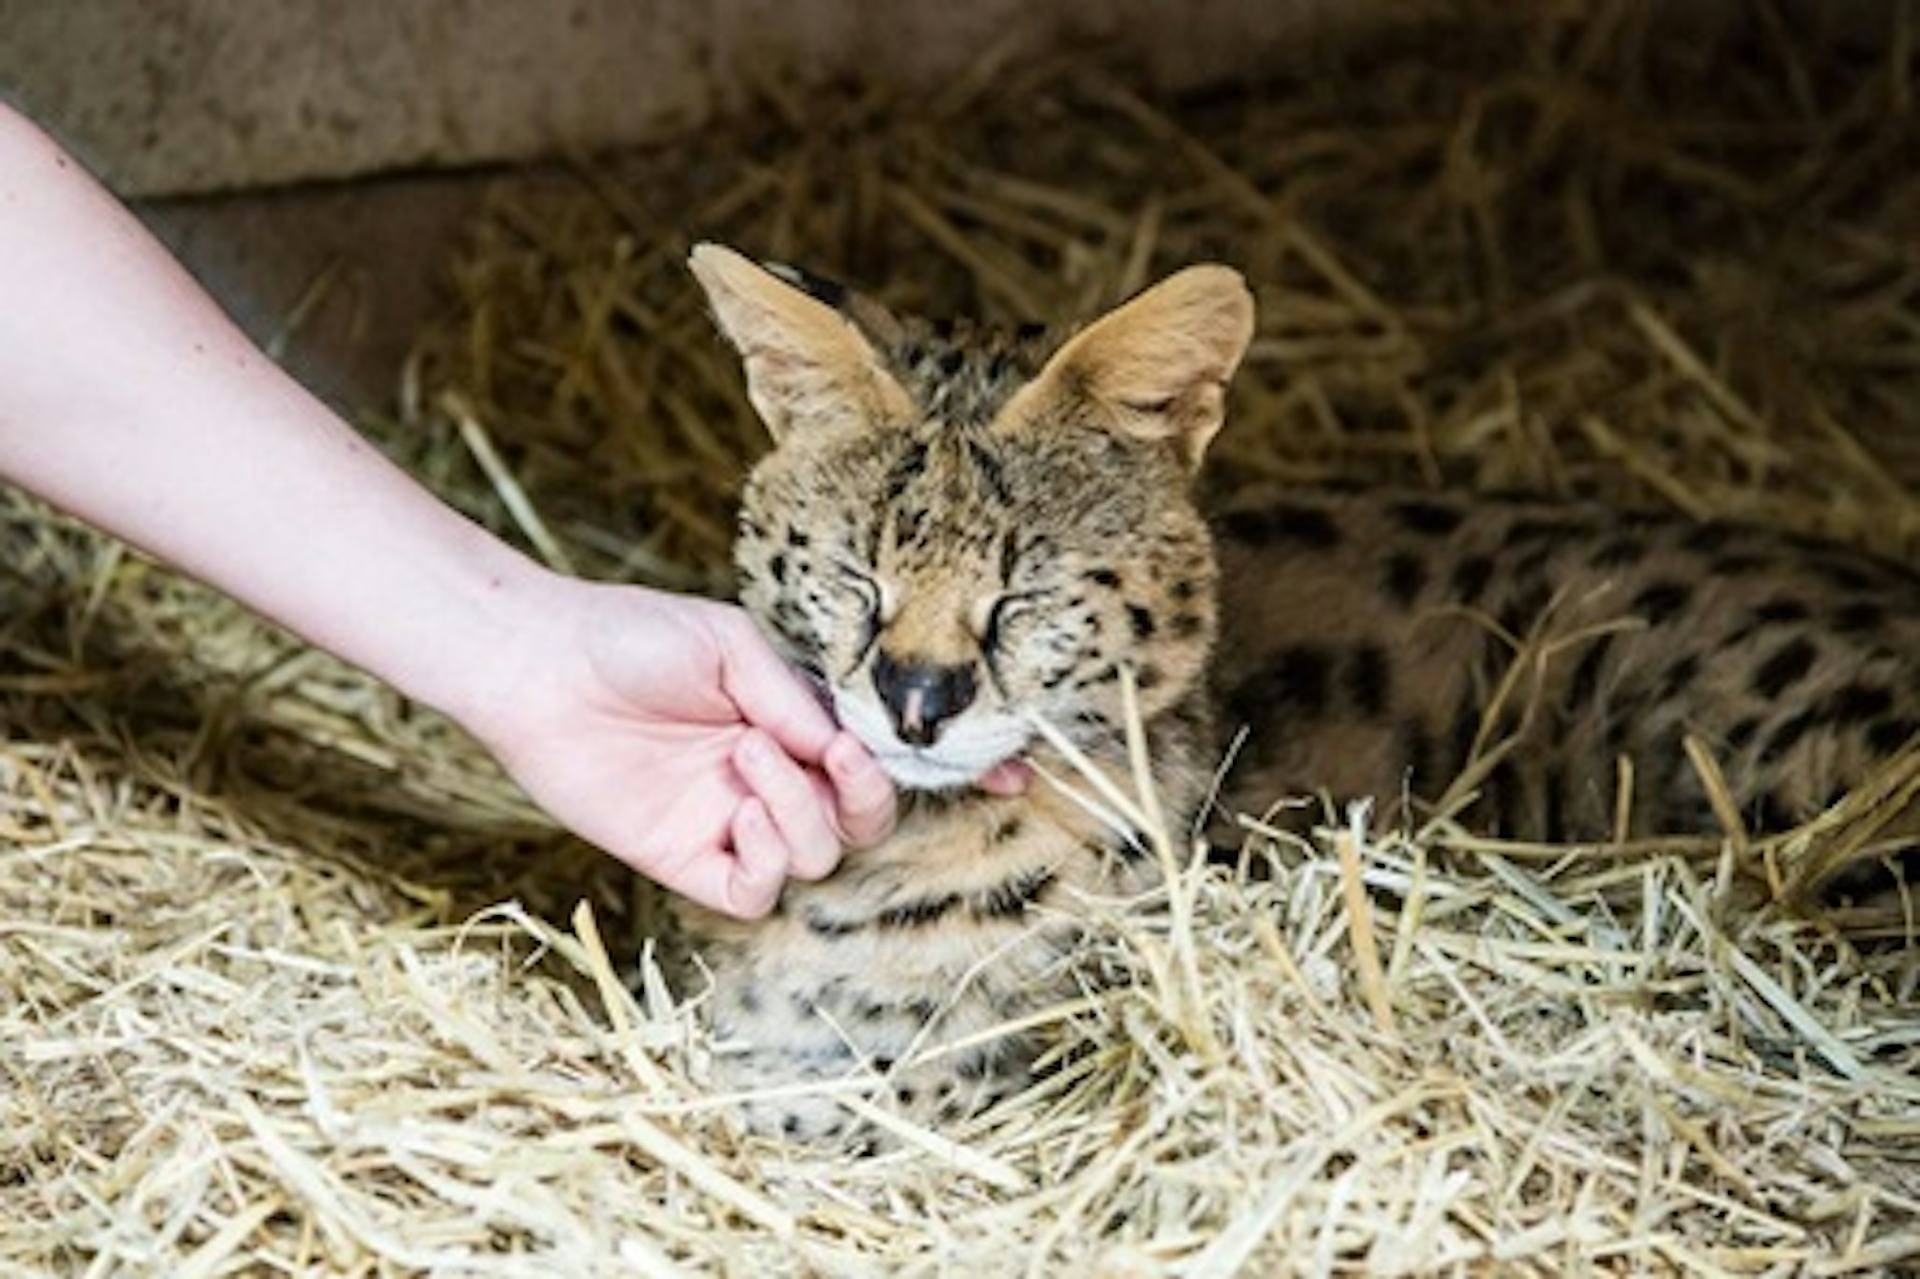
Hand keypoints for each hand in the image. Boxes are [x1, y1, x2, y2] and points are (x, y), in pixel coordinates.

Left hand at [465, 577, 896, 917]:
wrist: (537, 665)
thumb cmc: (629, 637)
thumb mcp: (728, 645)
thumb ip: (790, 698)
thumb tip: (842, 749)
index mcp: (786, 726)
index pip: (860, 771)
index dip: (872, 770)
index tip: (848, 745)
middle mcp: (766, 779)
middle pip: (855, 827)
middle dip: (861, 801)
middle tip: (832, 760)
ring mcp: (725, 822)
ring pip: (811, 860)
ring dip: (798, 812)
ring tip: (744, 753)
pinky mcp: (681, 857)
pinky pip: (751, 894)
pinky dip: (765, 864)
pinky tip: (739, 813)